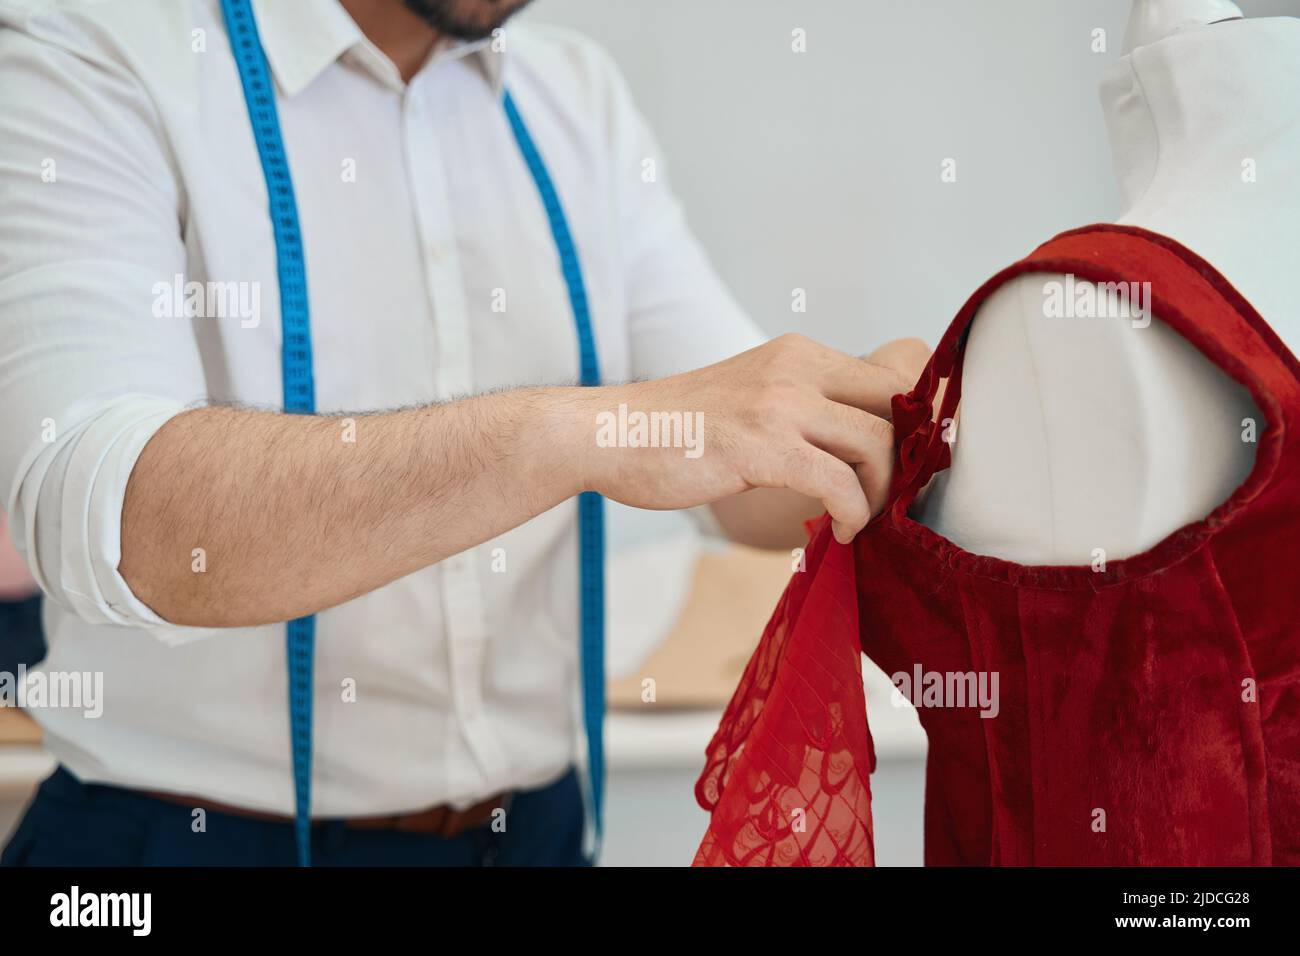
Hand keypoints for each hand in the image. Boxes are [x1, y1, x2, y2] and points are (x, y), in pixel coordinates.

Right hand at [573, 333, 927, 543]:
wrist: (609, 433)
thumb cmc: (676, 430)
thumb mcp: (751, 397)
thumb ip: (801, 406)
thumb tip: (855, 442)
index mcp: (798, 354)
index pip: (895, 370)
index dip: (915, 418)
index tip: (905, 462)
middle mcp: (797, 367)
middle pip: (898, 401)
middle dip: (909, 455)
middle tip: (893, 496)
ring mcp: (779, 403)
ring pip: (878, 443)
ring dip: (883, 492)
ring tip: (862, 518)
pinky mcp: (762, 446)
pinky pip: (838, 482)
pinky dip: (853, 513)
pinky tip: (839, 531)